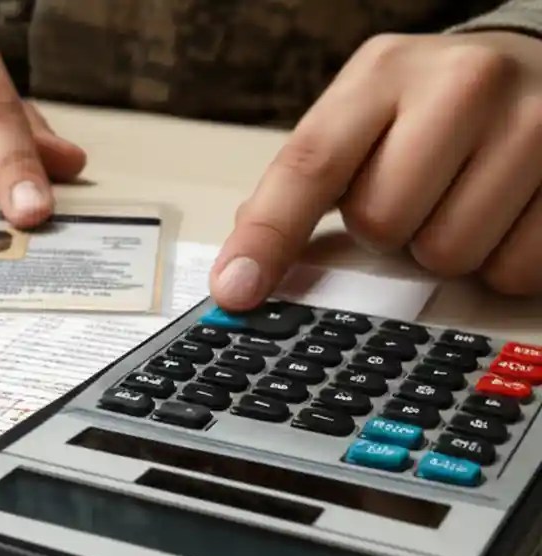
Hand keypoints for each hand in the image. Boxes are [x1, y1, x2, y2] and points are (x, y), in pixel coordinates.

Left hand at [211, 31, 541, 309]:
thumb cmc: (434, 103)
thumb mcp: (363, 113)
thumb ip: (304, 182)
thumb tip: (244, 268)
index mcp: (384, 72)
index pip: (309, 165)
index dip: (267, 236)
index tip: (235, 290)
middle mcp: (461, 85)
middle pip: (382, 222)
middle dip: (389, 229)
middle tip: (416, 193)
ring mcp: (532, 125)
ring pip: (449, 253)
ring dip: (445, 248)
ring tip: (462, 197)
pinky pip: (515, 269)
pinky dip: (501, 261)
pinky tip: (507, 212)